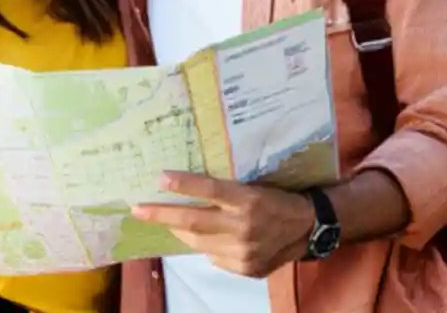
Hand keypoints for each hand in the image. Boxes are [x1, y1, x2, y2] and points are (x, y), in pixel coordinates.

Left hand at [132, 172, 315, 277]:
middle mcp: (245, 227)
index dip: (184, 184)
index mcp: (249, 200)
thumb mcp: (254, 185)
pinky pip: (213, 257)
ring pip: (198, 242)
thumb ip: (225, 191)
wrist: (308, 227)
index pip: (211, 189)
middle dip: (161, 215)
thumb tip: (186, 188)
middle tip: (138, 209)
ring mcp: (245, 252)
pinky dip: (204, 246)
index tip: (160, 178)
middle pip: (194, 221)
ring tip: (167, 221)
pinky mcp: (246, 268)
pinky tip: (204, 237)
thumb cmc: (276, 197)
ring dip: (179, 230)